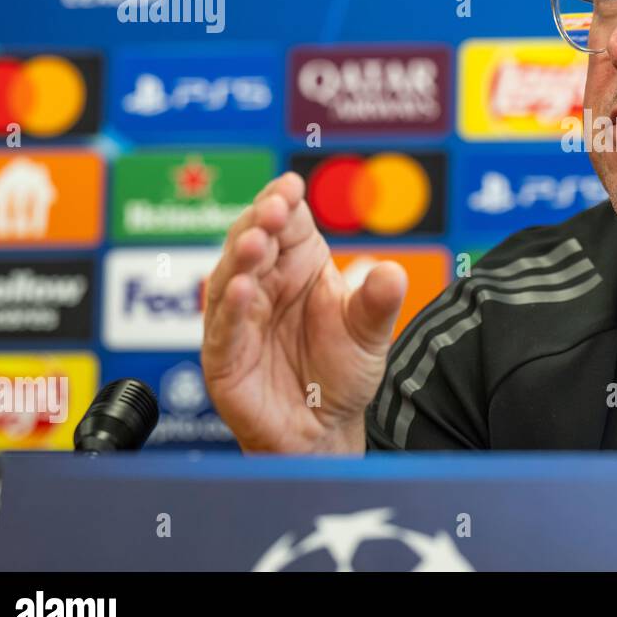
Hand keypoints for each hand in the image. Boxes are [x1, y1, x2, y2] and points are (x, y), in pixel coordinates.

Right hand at [201, 172, 406, 453]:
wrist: (326, 431)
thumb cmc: (341, 371)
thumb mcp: (370, 333)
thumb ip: (378, 302)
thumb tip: (392, 271)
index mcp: (297, 265)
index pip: (286, 222)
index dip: (284, 201)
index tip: (291, 186)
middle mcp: (264, 285)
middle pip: (253, 241)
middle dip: (261, 221)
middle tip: (275, 208)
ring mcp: (239, 319)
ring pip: (231, 278)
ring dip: (241, 257)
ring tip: (257, 240)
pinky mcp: (224, 357)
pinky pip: (224, 329)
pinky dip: (229, 308)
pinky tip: (240, 289)